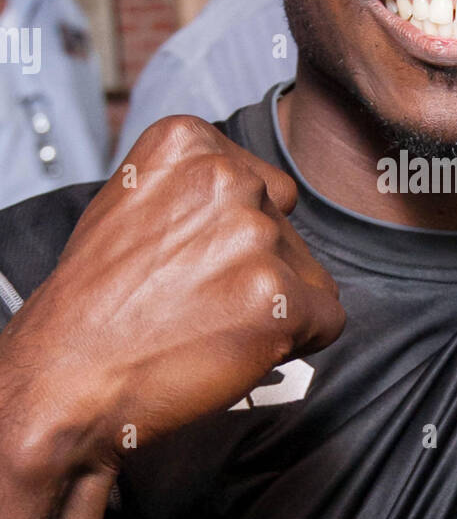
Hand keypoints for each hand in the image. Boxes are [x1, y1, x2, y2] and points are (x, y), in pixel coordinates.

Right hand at [0, 116, 344, 470]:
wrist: (67, 376)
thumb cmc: (95, 303)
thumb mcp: (133, 204)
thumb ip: (199, 189)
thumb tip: (267, 198)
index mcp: (190, 142)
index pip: (265, 187)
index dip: (237, 237)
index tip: (193, 263)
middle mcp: (228, 177)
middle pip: (288, 230)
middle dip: (257, 270)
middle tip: (199, 304)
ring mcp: (257, 236)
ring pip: (310, 276)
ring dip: (274, 307)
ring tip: (210, 327)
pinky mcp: (281, 297)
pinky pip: (327, 319)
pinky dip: (295, 342)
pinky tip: (238, 347)